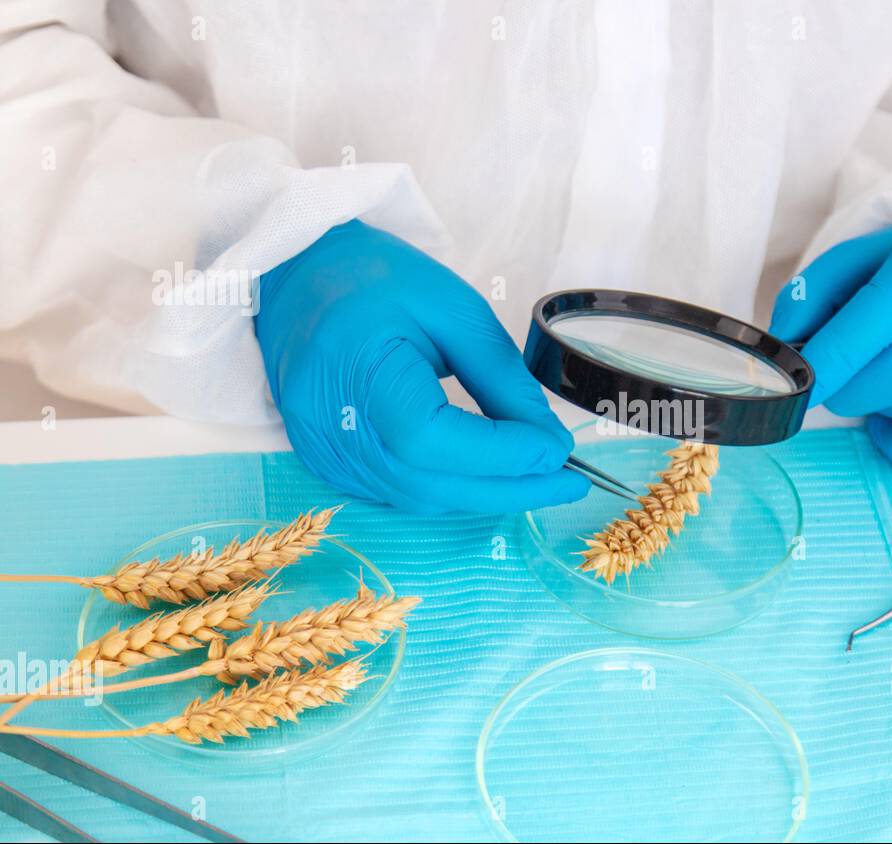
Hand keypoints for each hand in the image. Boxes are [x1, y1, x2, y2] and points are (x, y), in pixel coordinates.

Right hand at [254, 219, 587, 512]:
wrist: (297, 274)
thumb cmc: (374, 277)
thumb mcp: (453, 309)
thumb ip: (501, 379)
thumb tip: (547, 442)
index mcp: (357, 372)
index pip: (434, 440)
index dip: (502, 455)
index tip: (560, 450)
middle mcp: (329, 426)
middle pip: (429, 485)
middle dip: (508, 491)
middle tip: (570, 485)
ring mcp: (322, 451)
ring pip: (416, 498)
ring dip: (483, 496)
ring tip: (540, 483)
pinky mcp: (326, 460)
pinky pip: (397, 492)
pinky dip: (449, 490)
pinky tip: (487, 476)